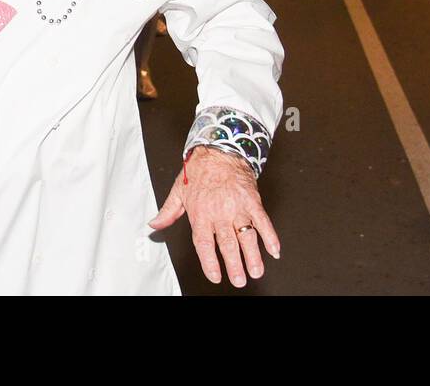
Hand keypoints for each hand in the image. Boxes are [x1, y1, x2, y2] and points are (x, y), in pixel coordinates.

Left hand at [148, 147, 279, 286]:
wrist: (219, 149)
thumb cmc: (200, 170)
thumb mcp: (177, 191)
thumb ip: (167, 211)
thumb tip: (155, 224)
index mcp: (201, 214)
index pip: (205, 245)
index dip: (210, 263)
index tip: (216, 276)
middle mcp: (220, 213)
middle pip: (228, 244)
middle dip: (235, 265)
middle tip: (239, 279)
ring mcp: (238, 207)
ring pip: (246, 236)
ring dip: (253, 256)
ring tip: (256, 270)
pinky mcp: (252, 200)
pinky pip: (263, 221)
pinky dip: (270, 236)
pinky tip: (274, 249)